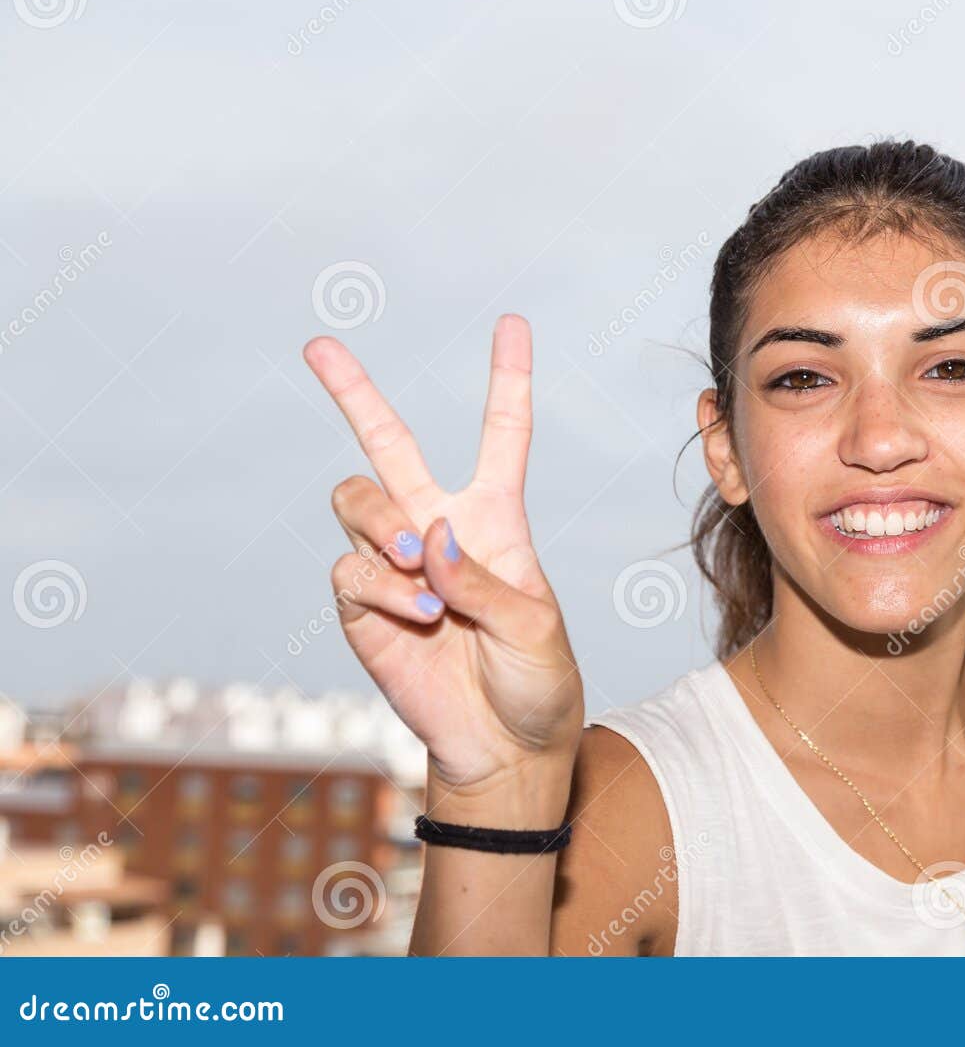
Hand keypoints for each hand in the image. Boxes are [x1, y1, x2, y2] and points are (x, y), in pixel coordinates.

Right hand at [303, 315, 582, 795]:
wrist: (505, 749)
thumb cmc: (537, 682)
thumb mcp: (536, 626)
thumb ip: (482, 578)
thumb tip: (425, 536)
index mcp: (495, 519)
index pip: (503, 435)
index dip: (508, 378)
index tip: (512, 323)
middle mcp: (438, 529)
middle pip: (387, 444)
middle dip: (351, 392)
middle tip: (318, 345)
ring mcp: (394, 566)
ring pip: (355, 500)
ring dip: (381, 525)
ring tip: (417, 569)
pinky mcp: (362, 609)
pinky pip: (348, 571)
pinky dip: (381, 590)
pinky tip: (418, 619)